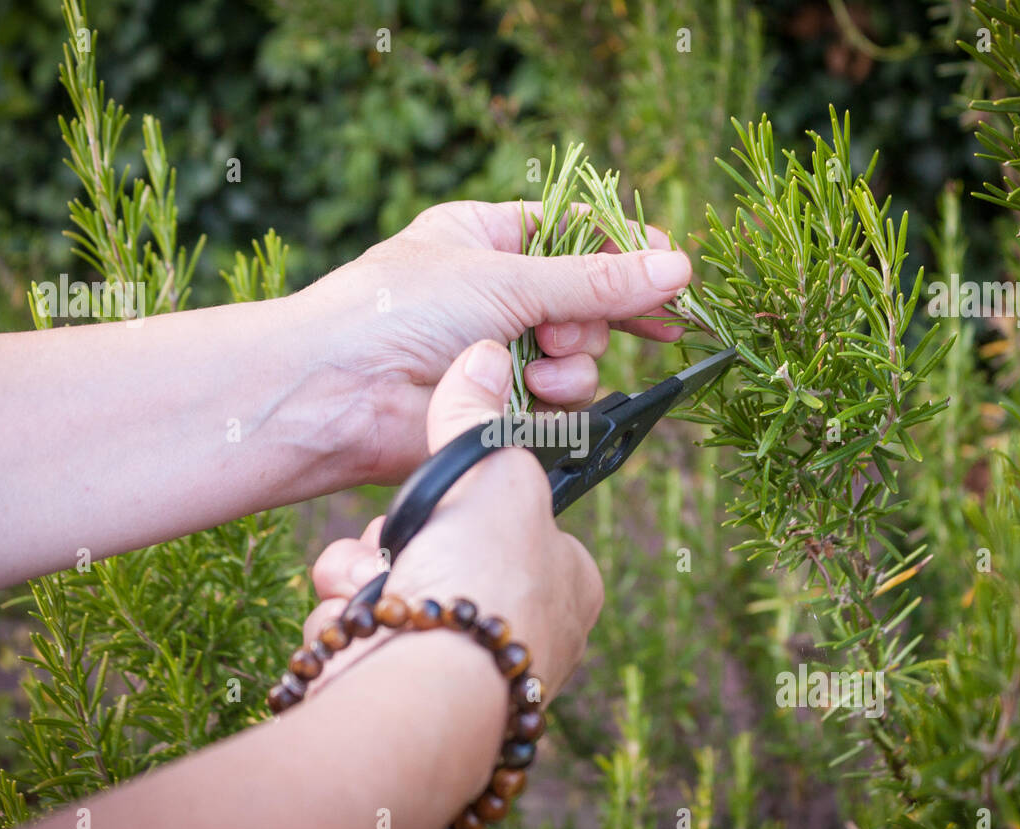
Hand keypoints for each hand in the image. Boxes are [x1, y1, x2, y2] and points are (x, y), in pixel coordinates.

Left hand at [300, 199, 690, 481]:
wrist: (341, 391)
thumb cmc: (400, 310)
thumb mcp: (507, 278)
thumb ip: (598, 281)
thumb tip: (679, 269)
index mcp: (486, 238)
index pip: (576, 233)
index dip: (626, 251)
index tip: (672, 269)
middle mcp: (495, 293)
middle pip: (589, 299)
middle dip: (594, 316)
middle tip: (570, 327)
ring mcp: (499, 351)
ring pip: (582, 355)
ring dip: (574, 360)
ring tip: (540, 361)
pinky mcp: (501, 405)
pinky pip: (562, 400)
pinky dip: (556, 398)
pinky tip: (530, 393)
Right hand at [302, 339, 604, 697]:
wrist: (426, 686)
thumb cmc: (486, 579)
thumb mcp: (495, 471)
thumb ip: (482, 416)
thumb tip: (486, 355)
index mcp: (564, 583)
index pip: (510, 520)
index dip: (466, 501)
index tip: (443, 497)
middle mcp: (520, 631)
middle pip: (437, 548)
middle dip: (396, 540)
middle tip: (399, 542)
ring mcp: (458, 670)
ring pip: (385, 585)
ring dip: (362, 576)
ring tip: (371, 586)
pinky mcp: (399, 694)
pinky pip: (358, 632)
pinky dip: (346, 624)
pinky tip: (355, 630)